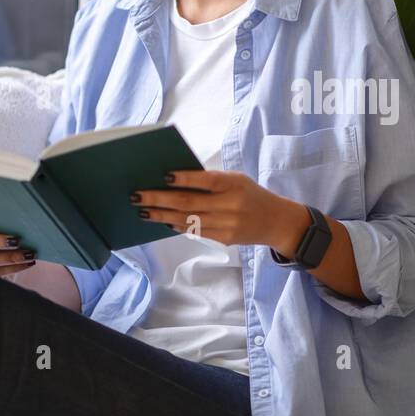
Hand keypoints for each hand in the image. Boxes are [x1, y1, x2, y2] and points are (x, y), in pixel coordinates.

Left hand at [131, 170, 308, 252]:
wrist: (276, 221)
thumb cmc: (251, 195)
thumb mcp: (237, 180)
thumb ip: (211, 181)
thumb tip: (173, 181)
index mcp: (235, 184)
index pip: (205, 180)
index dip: (183, 178)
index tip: (162, 176)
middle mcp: (231, 205)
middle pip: (189, 202)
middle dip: (160, 199)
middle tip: (138, 195)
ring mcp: (228, 224)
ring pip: (188, 220)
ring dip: (163, 215)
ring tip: (144, 210)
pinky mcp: (225, 239)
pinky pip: (196, 232)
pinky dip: (178, 225)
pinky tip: (164, 220)